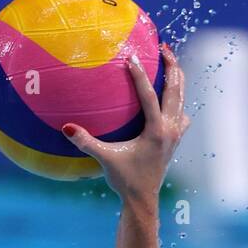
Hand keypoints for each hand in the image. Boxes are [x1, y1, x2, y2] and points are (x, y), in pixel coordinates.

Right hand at [61, 41, 189, 203]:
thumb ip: (86, 143)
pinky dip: (177, 99)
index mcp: (156, 131)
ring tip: (170, 60)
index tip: (131, 57)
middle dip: (171, 66)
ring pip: (182, 98)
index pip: (149, 96)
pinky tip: (169, 95)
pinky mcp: (175, 139)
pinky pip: (181, 113)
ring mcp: (176, 133)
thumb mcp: (105, 159)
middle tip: (163, 47)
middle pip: (175, 90)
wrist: (143, 200)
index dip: (140, 75)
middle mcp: (170, 129)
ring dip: (177, 78)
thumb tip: (66, 128)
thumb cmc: (124, 180)